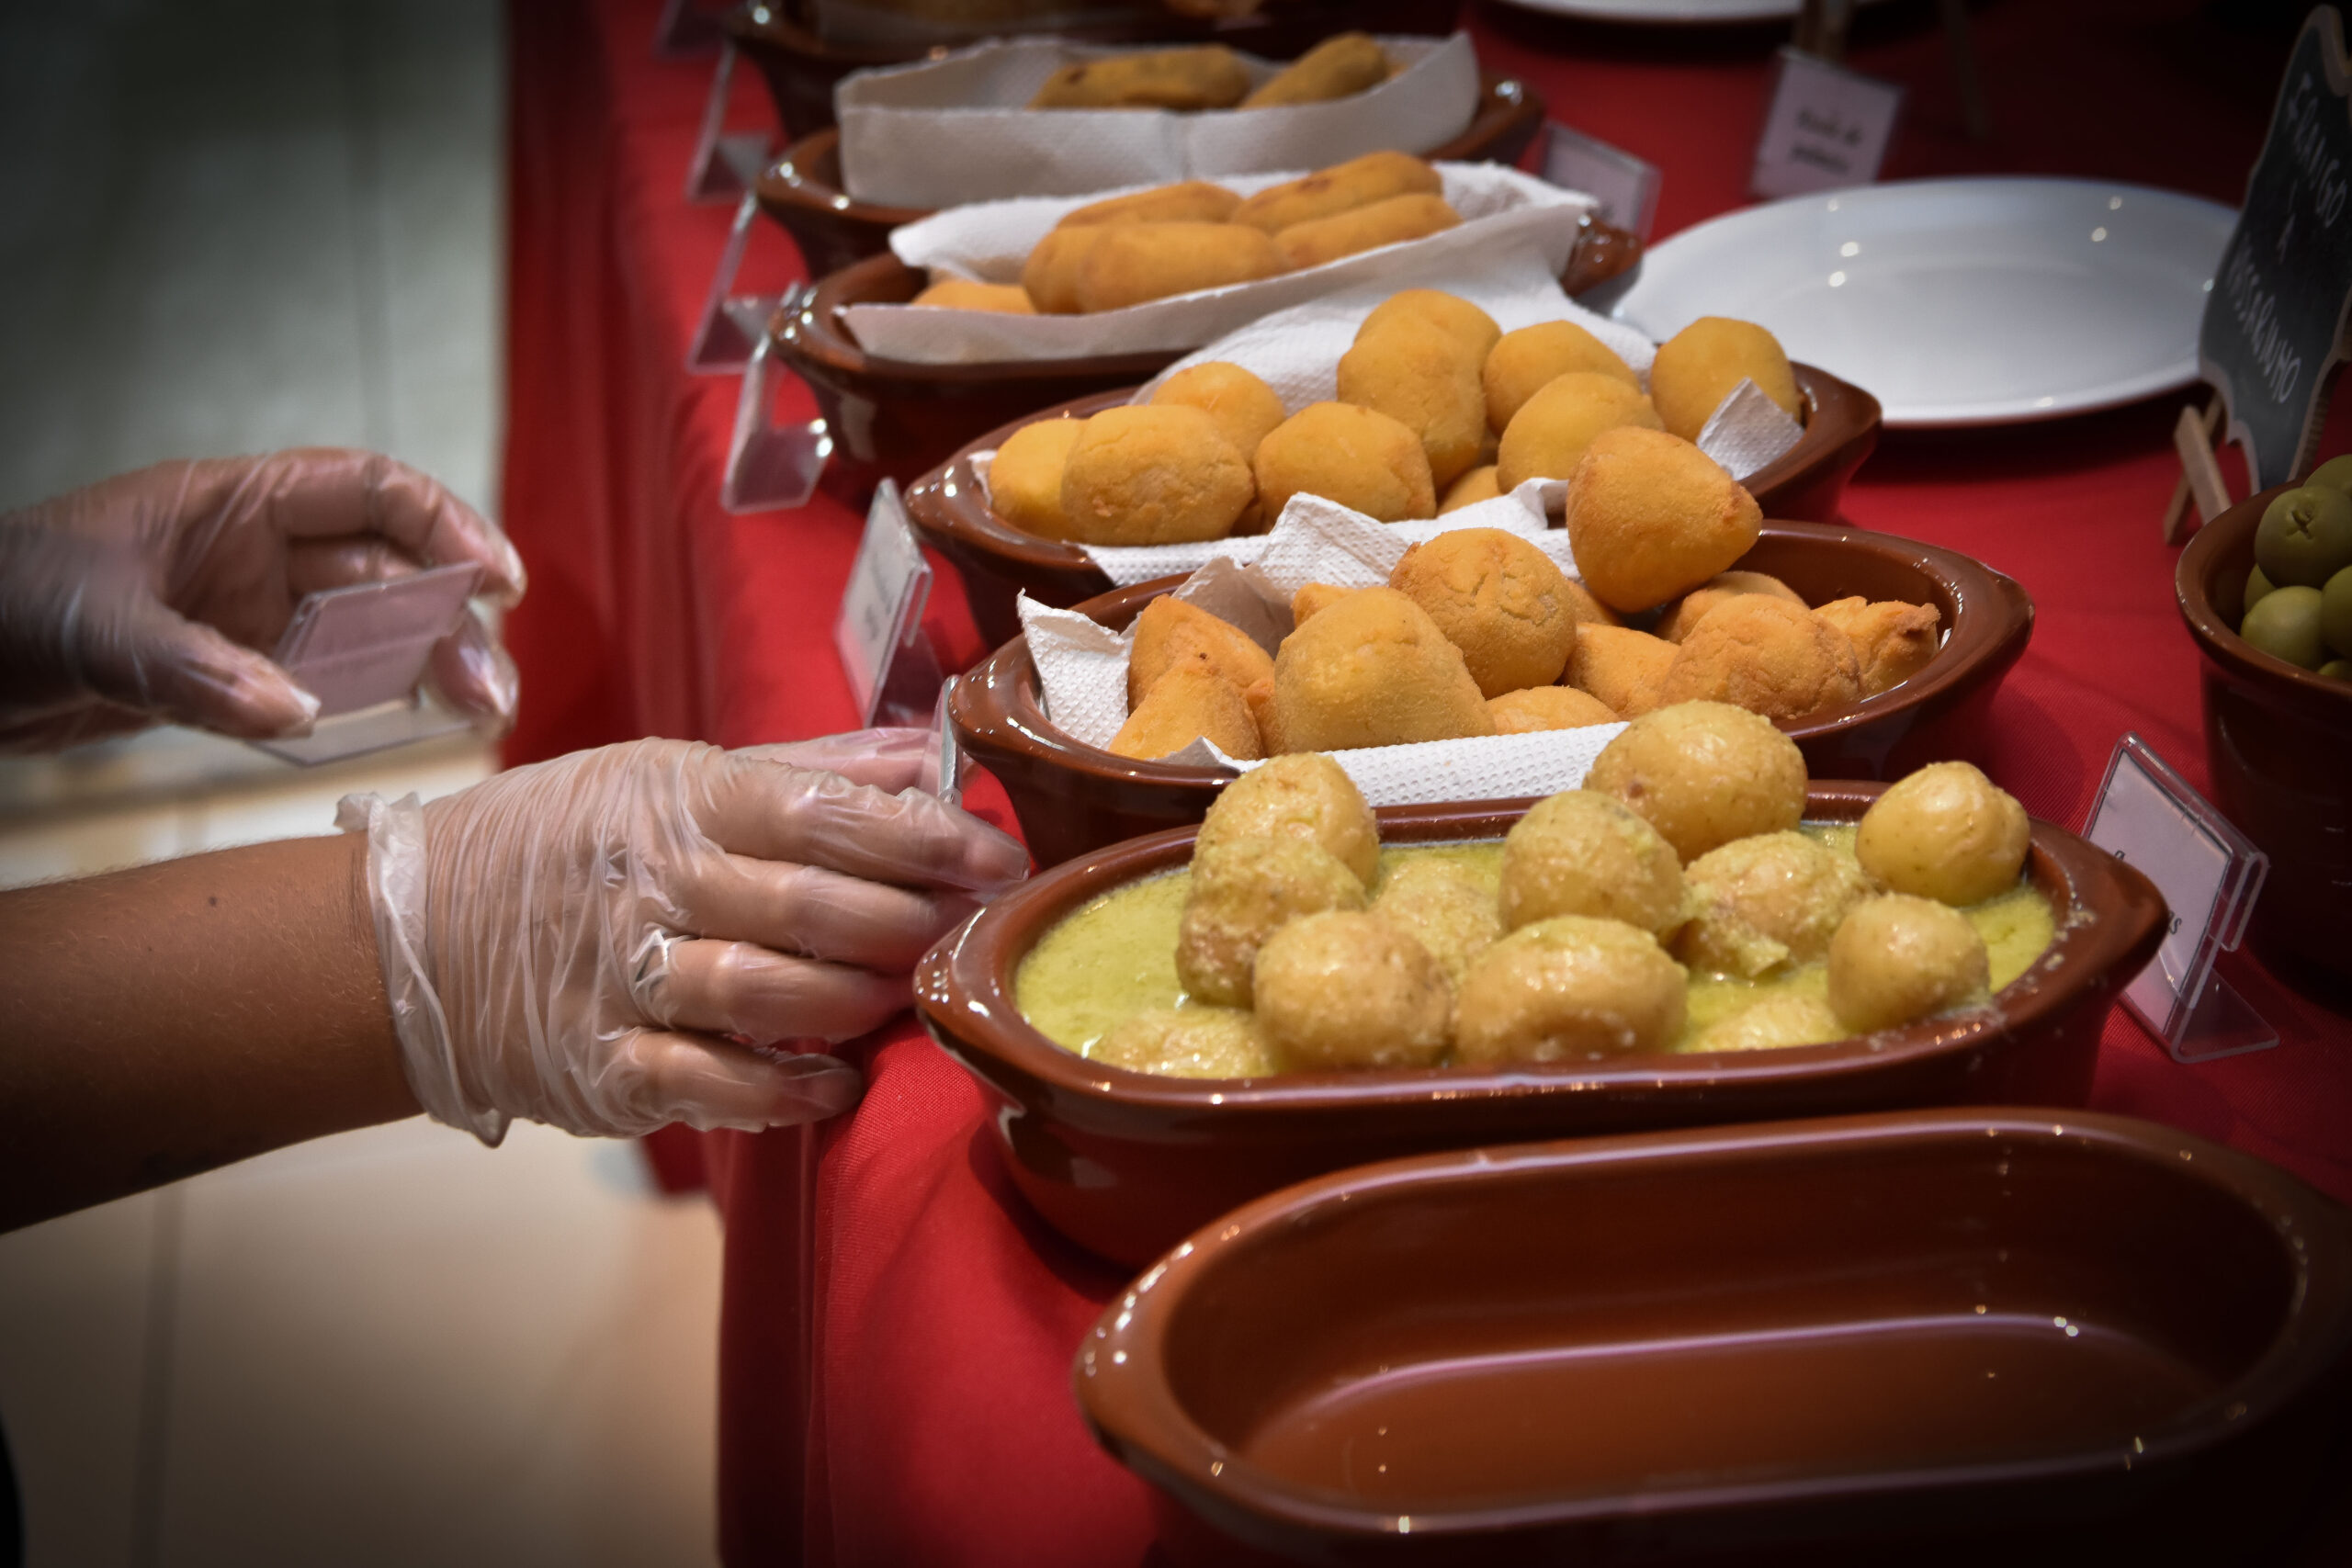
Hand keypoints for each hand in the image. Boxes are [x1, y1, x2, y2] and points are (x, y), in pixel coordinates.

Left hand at [0, 449, 524, 749]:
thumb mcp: (93, 627)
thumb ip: (196, 670)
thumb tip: (297, 713)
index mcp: (234, 504)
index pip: (371, 494)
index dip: (446, 528)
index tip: (498, 582)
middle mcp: (252, 557)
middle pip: (386, 573)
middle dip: (452, 621)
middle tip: (490, 686)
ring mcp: (245, 618)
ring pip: (367, 634)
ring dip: (428, 666)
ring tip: (478, 712)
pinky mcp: (229, 678)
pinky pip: (322, 687)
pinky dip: (374, 708)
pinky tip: (414, 731)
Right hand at [343, 732, 1028, 1139]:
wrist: (405, 939)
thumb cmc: (561, 845)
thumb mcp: (663, 776)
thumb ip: (802, 770)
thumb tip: (925, 753)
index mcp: (676, 800)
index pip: (820, 810)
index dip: (924, 836)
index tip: (998, 858)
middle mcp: (649, 884)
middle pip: (807, 905)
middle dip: (909, 921)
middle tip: (974, 934)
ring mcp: (620, 980)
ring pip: (763, 993)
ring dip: (856, 1002)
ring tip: (906, 998)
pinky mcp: (599, 1065)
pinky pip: (708, 1083)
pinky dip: (784, 1090)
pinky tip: (838, 1085)